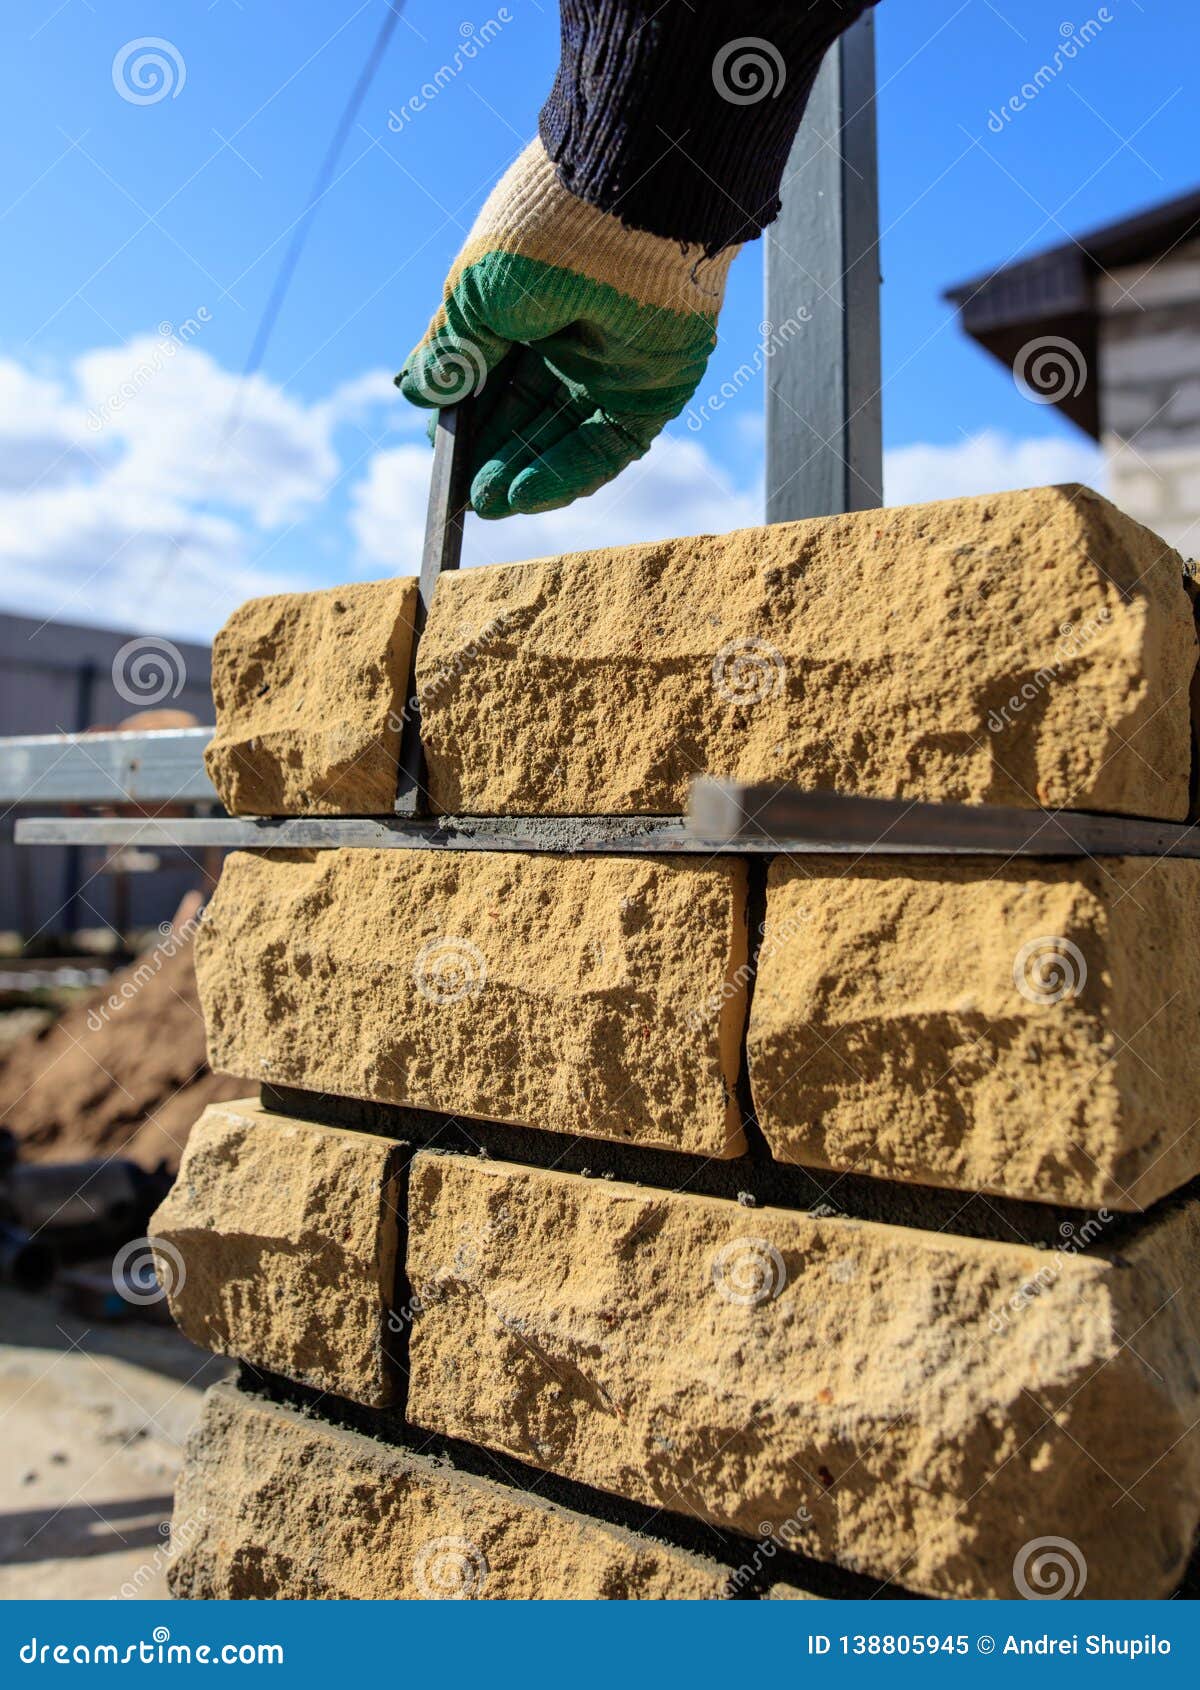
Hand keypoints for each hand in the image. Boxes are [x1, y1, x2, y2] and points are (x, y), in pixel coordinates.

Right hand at [397, 140, 736, 518]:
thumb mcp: (477, 293)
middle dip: (493, 454)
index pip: (492, 370)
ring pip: (564, 436)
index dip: (466, 413)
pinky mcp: (654, 390)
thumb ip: (452, 348)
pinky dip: (566, 473)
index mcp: (529, 301)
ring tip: (486, 502)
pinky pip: (608, 446)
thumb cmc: (545, 232)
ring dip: (524, 472)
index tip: (438, 446)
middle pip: (528, 411)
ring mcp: (614, 365)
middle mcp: (572, 334)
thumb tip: (412, 392)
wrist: (627, 206)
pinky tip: (525, 494)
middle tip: (461, 493)